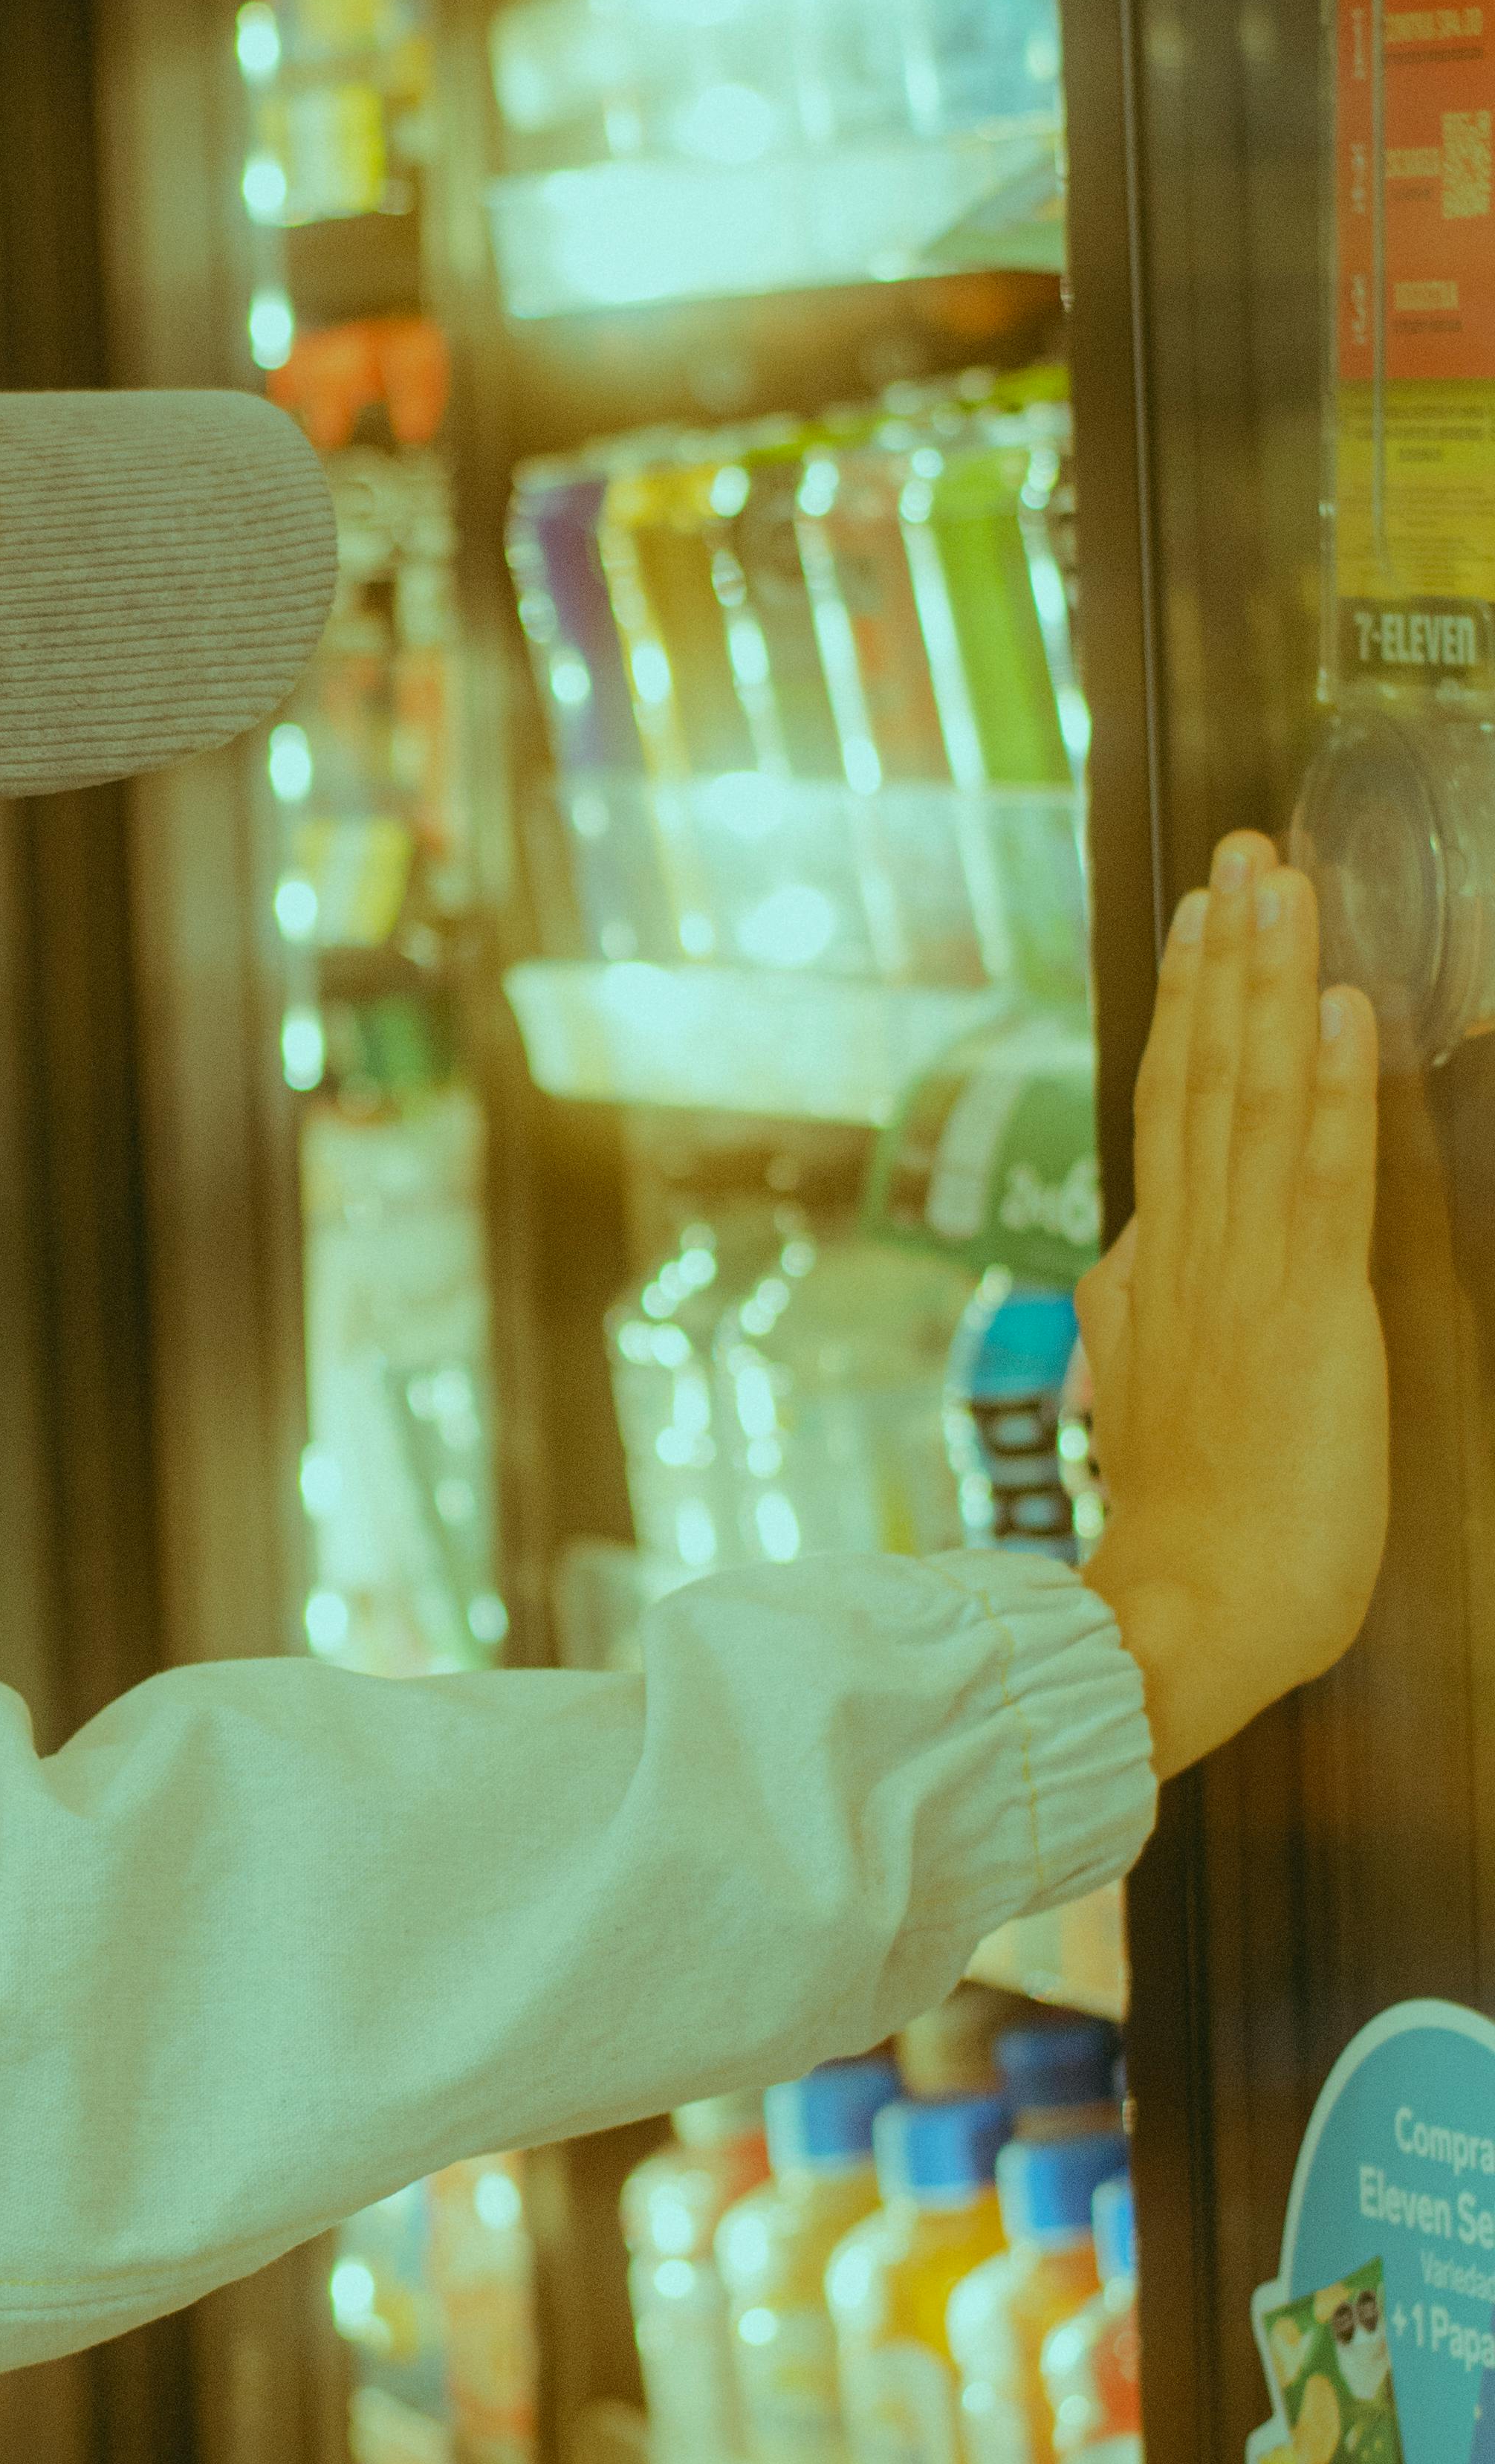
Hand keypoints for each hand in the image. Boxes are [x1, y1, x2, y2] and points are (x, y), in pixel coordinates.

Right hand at [1079, 830, 1385, 1778]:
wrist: (1188, 1614)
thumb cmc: (1188, 1535)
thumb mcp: (1143, 1402)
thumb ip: (1132, 1319)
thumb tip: (1120, 1265)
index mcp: (1153, 1273)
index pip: (1173, 1112)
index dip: (1192, 1006)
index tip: (1206, 917)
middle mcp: (1188, 1255)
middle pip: (1204, 1076)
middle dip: (1226, 956)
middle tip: (1243, 848)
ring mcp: (1241, 1278)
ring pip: (1254, 1101)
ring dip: (1271, 985)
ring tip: (1281, 884)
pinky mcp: (1305, 1314)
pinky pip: (1318, 1180)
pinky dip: (1332, 1089)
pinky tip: (1342, 1009)